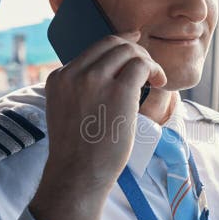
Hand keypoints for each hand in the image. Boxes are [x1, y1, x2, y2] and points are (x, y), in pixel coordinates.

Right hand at [29, 32, 165, 219]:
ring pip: (128, 51)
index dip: (120, 45)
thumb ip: (79, 90)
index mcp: (59, 78)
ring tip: (155, 78)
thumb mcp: (67, 111)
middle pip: (112, 44)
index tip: (135, 47)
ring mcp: (95, 81)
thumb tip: (110, 76)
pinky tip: (159, 83)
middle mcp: (74, 74)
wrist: (76, 175)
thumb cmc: (78, 152)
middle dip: (135, 50)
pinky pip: (141, 65)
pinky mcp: (119, 91)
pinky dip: (155, 69)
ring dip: (147, 60)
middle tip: (148, 68)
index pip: (94, 49)